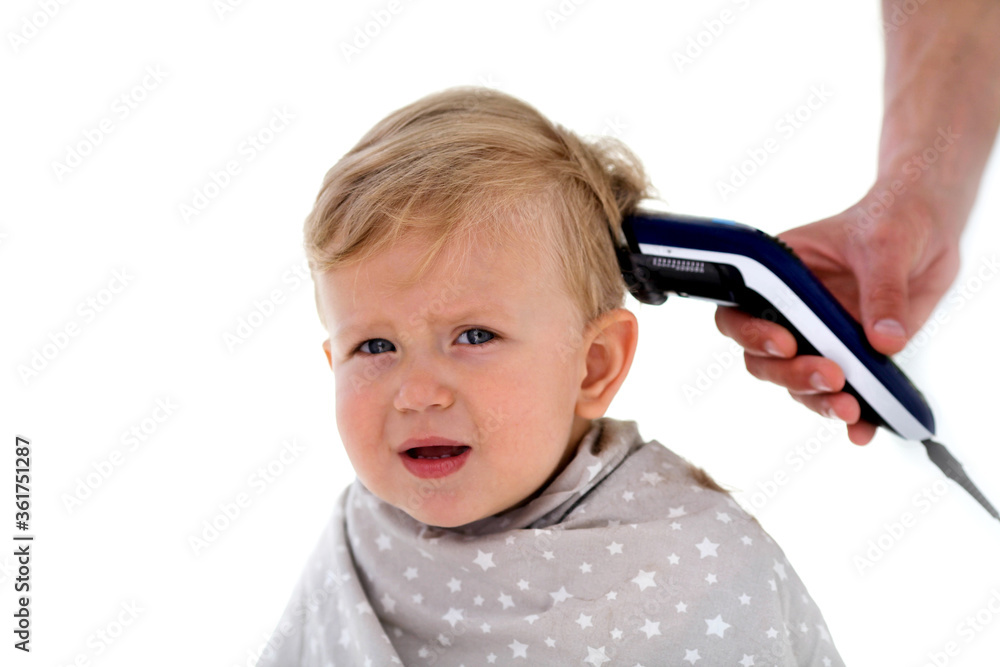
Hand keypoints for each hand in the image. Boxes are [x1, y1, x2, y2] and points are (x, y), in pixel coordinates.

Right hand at [714, 186, 960, 444]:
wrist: (930, 230)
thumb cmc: (893, 220)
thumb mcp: (886, 245)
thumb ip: (883, 292)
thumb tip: (884, 341)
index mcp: (775, 274)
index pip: (739, 310)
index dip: (750, 333)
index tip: (786, 343)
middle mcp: (787, 310)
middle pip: (763, 358)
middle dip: (791, 374)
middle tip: (829, 375)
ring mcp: (818, 337)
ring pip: (795, 382)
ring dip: (818, 399)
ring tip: (850, 407)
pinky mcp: (850, 357)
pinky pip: (840, 394)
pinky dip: (852, 418)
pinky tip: (864, 429)